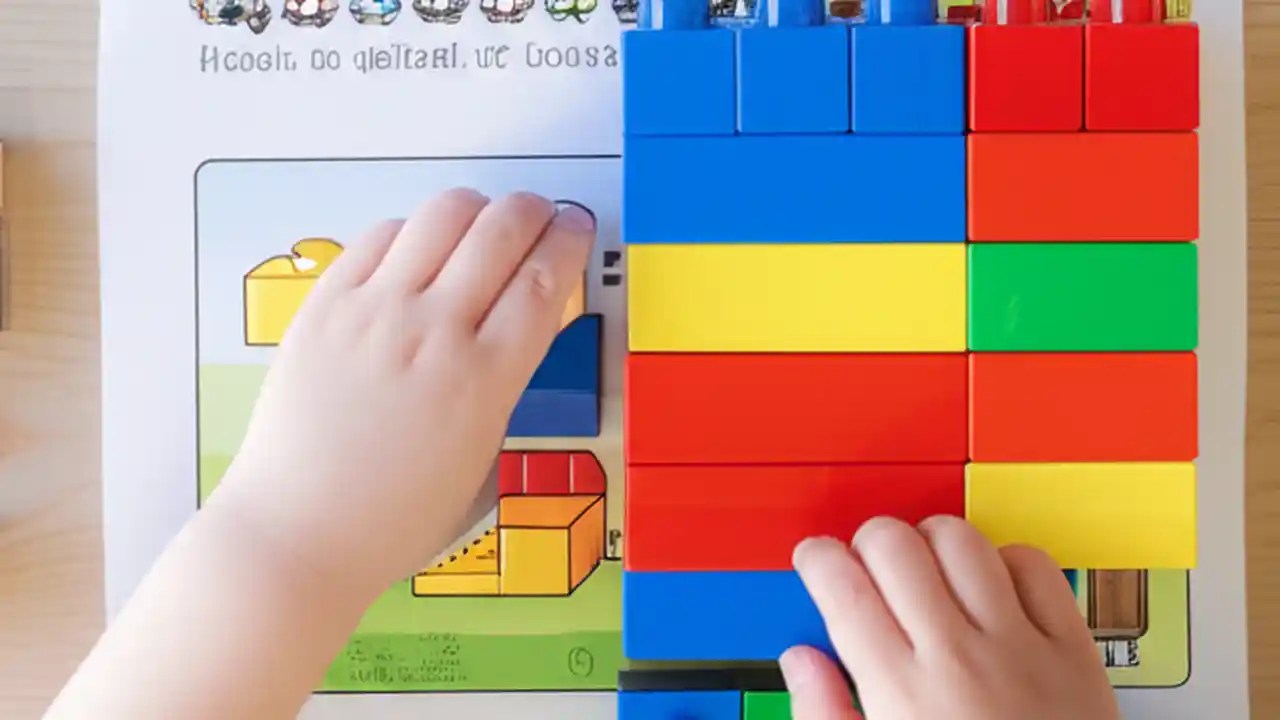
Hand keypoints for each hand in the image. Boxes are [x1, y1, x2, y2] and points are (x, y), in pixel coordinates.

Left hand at [210, 189, 595, 595]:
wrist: (297, 532)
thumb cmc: (394, 519)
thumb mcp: (480, 456)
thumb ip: (500, 384)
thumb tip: (511, 324)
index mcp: (483, 380)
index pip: (543, 281)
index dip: (568, 242)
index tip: (576, 228)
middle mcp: (433, 332)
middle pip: (502, 231)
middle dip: (533, 210)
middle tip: (539, 214)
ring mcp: (375, 312)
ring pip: (443, 215)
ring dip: (477, 208)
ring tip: (481, 222)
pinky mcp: (325, 305)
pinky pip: (379, 236)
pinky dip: (412, 230)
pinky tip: (419, 248)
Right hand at [784, 516, 1118, 719]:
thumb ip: (828, 717)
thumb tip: (802, 664)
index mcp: (901, 693)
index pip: (842, 584)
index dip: (817, 558)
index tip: (817, 562)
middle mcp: (958, 658)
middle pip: (894, 545)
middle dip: (867, 542)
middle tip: (868, 567)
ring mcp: (1019, 647)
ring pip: (961, 539)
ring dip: (931, 541)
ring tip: (925, 570)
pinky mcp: (1072, 649)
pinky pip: (1033, 564)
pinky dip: (1004, 561)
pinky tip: (989, 588)